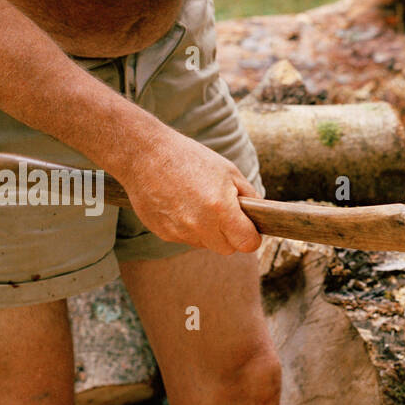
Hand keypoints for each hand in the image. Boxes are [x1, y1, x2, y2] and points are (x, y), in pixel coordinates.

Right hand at [120, 128, 262, 255]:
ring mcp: (179, 232)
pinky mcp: (164, 233)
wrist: (144, 154)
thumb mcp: (228, 171)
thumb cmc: (189, 158)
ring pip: (205, 244)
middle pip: (227, 249)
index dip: (252, 237)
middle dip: (230, 235)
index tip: (250, 229)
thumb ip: (249, 196)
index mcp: (220, 209)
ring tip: (198, 203)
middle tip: (224, 214)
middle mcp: (199, 225)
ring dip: (207, 231)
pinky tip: (180, 205)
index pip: (247, 244)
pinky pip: (185, 238)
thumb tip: (260, 216)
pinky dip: (188, 227)